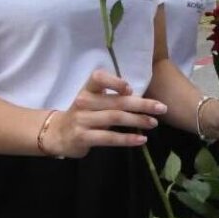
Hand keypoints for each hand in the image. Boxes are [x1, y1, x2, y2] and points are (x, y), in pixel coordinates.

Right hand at [46, 70, 166, 158]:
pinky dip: (127, 139)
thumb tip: (140, 97)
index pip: (98, 78)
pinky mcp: (83, 137)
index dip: (115, 81)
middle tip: (161, 108)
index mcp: (87, 89)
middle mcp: (83, 102)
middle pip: (116, 101)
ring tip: (154, 123)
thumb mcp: (92, 101)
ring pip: (115, 118)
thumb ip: (110, 97)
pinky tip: (141, 139)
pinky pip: (109, 137)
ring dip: (137, 120)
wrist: (57, 134)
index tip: (131, 88)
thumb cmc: (82, 114)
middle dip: (141, 104)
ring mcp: (82, 120)